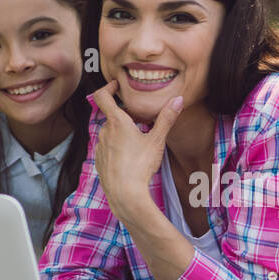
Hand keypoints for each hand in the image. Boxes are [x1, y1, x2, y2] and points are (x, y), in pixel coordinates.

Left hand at [91, 79, 182, 220]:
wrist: (124, 194)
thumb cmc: (140, 166)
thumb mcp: (156, 141)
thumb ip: (166, 118)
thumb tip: (178, 99)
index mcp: (116, 122)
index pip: (103, 95)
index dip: (109, 87)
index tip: (118, 85)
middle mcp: (104, 131)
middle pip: (112, 116)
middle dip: (125, 115)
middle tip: (141, 119)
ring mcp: (100, 146)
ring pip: (110, 132)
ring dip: (121, 131)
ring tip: (138, 140)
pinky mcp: (99, 160)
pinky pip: (107, 146)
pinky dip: (117, 146)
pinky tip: (130, 157)